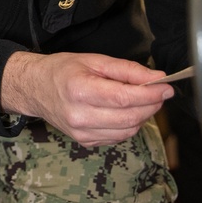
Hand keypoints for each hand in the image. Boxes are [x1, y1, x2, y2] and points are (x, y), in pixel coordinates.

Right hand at [1, 50, 173, 145]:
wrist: (35, 89)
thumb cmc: (62, 70)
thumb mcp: (93, 60)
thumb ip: (126, 69)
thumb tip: (156, 78)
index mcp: (80, 90)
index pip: (124, 98)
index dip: (150, 94)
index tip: (166, 87)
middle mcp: (79, 116)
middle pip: (129, 118)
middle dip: (151, 105)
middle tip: (158, 92)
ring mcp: (81, 133)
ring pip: (127, 131)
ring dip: (142, 116)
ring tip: (140, 100)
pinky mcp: (85, 142)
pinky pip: (117, 138)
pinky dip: (128, 125)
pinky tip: (123, 111)